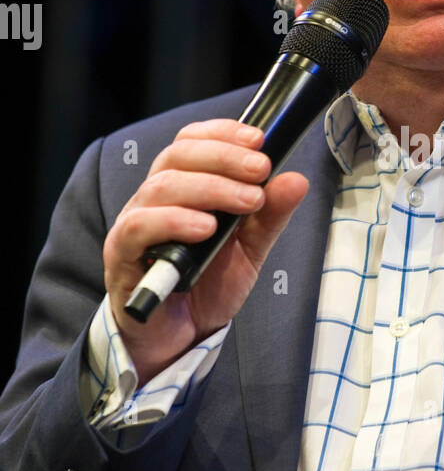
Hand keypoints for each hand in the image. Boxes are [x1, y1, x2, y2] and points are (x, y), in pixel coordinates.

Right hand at [103, 119, 308, 382]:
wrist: (179, 337)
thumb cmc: (206, 286)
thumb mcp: (250, 249)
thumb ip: (269, 216)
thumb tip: (296, 180)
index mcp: (181, 188)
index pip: (191, 142)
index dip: (222, 133)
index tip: (259, 139)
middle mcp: (152, 199)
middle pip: (177, 156)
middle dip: (224, 157)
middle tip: (261, 169)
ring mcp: (134, 226)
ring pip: (161, 187)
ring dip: (210, 188)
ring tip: (247, 201)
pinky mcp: (121, 257)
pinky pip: (138, 228)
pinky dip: (174, 221)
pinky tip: (206, 228)